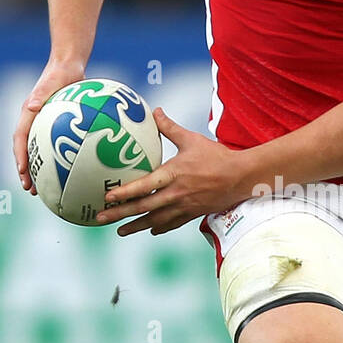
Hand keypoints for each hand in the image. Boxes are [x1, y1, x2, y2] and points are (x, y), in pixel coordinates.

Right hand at [13, 59, 85, 192]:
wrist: (69, 64)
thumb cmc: (62, 71)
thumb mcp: (52, 81)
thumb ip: (42, 93)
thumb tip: (32, 107)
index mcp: (28, 113)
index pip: (20, 138)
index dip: (20, 156)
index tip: (23, 171)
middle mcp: (32, 121)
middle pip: (25, 150)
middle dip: (25, 171)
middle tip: (29, 189)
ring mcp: (42, 124)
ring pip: (37, 152)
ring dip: (38, 170)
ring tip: (42, 189)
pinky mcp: (53, 126)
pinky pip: (52, 146)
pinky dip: (55, 161)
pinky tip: (68, 174)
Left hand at [96, 109, 256, 234]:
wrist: (241, 177)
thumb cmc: (217, 156)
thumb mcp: (192, 139)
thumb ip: (170, 128)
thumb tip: (155, 111)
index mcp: (174, 174)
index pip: (144, 185)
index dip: (124, 192)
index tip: (107, 197)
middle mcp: (176, 194)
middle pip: (143, 207)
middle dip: (120, 214)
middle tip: (101, 218)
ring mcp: (184, 206)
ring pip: (155, 220)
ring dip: (135, 226)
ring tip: (120, 231)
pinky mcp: (193, 213)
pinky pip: (172, 224)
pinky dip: (159, 227)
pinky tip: (150, 230)